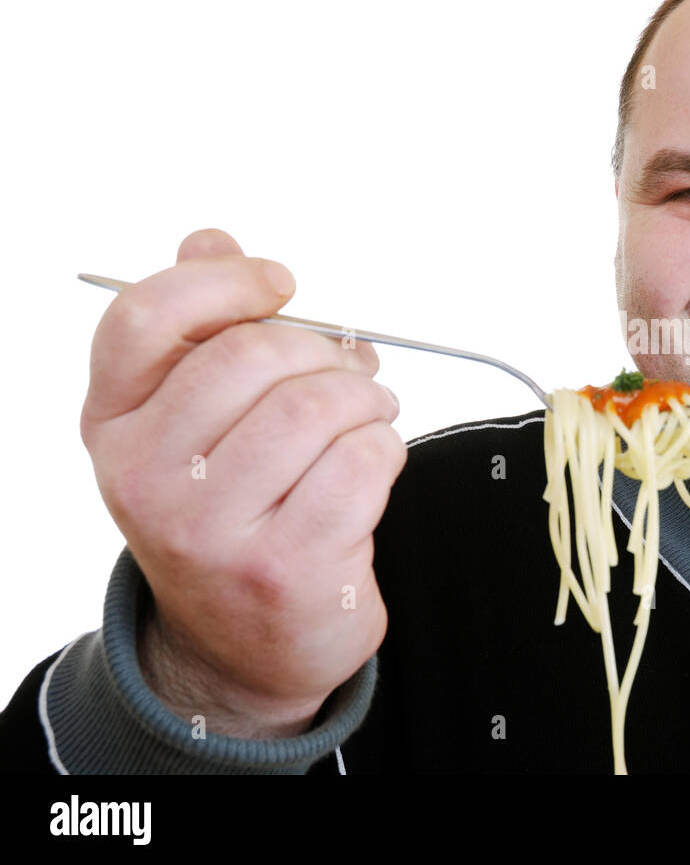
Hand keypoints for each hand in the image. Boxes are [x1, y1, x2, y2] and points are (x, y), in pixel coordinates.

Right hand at [82, 229, 405, 735]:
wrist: (245, 642)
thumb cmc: (231, 509)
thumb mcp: (191, 424)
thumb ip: (200, 328)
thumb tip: (211, 239)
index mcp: (113, 425)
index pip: (147, 317)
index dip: (227, 281)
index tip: (281, 283)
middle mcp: (147, 476)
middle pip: (255, 353)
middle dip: (325, 350)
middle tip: (349, 370)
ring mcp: (212, 529)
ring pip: (320, 404)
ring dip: (367, 399)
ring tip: (368, 415)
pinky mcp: (286, 566)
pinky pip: (363, 462)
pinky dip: (386, 447)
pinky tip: (374, 461)